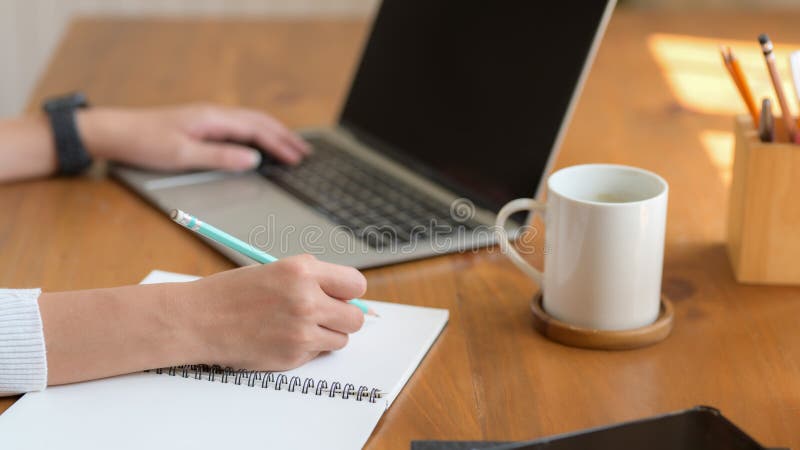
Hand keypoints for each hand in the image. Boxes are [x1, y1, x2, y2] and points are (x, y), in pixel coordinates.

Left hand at [76, 103, 310, 171]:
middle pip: (259, 122)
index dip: (280, 144)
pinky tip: (262, 143)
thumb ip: (220, 157)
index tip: (298, 158)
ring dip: (274, 134)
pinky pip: (239, 126)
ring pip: (251, 122)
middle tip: (305, 152)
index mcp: (212, 118)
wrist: (115, 132)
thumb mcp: (183, 155)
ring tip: (292, 146)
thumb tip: (252, 160)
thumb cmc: (145, 143)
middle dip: (285, 137)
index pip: (256, 129)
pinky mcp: (202, 124)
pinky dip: (258, 133)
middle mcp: (214, 114)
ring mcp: (208, 117)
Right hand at [176, 255, 366, 370]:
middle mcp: (307, 300)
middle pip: (355, 318)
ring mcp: (301, 331)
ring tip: (298, 326)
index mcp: (303, 271)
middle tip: (324, 315)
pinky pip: (317, 353)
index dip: (349, 291)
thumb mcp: (277, 270)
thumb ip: (313, 280)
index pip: (356, 284)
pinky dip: (306, 348)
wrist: (198, 320)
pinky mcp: (293, 355)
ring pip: (341, 339)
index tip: (341, 295)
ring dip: (326, 334)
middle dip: (343, 317)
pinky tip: (281, 337)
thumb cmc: (233, 293)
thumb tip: (348, 296)